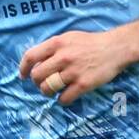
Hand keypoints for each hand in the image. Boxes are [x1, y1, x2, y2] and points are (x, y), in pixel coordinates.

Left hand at [18, 28, 134, 106]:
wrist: (115, 48)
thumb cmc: (91, 43)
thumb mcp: (69, 38)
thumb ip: (53, 48)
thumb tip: (36, 63)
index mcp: (57, 43)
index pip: (31, 56)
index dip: (23, 68)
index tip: (23, 75)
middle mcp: (63, 57)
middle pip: (37, 76)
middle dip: (37, 83)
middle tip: (44, 84)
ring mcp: (73, 71)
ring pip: (48, 89)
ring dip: (48, 92)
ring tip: (54, 90)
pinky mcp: (83, 84)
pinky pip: (63, 99)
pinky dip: (62, 100)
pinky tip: (67, 96)